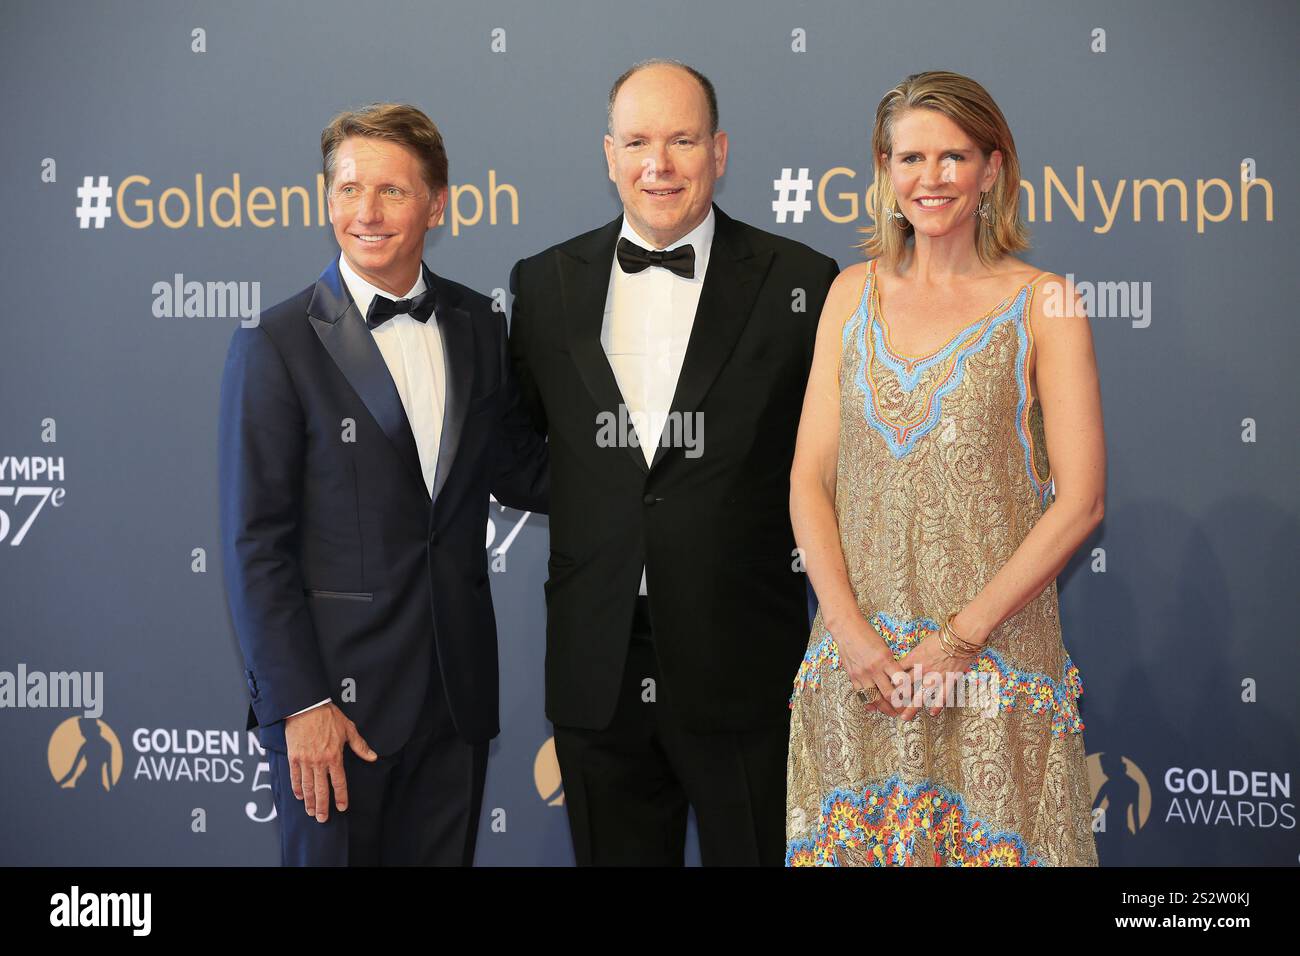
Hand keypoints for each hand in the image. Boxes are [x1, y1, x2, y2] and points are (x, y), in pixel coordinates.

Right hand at [284, 702, 376, 822]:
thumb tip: (373, 757)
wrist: (306, 707)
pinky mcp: (293, 757)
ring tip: (311, 812)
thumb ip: (360, 746)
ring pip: (307, 786)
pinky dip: (297, 788)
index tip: (341, 807)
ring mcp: (305, 761)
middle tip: (322, 819)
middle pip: (321, 789)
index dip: (340, 796)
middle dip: (322, 806)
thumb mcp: (349, 729)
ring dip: (309, 801)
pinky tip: (299, 796)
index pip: (339, 782)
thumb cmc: (329, 716)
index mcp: (334, 756)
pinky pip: (295, 777)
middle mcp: (319, 762)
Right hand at [831, 615, 906, 718]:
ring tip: (892, 713)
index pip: (900, 681)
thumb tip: (897, 679)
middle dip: (898, 705)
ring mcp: (862, 674)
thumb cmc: (866, 634)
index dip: (908, 693)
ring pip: (875, 698)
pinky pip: (862, 694)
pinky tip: (874, 708)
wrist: (846, 628)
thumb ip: (890, 664)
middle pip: (889, 694)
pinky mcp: (852, 676)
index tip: (913, 699)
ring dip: (885, 708)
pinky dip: (869, 703)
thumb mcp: (884, 647)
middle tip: (904, 711)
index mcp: (885, 659)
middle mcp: (874, 669)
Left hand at [885, 631, 979, 721]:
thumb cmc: (942, 636)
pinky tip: (932, 713)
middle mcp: (923, 669)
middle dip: (897, 699)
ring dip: (912, 708)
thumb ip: (916, 655)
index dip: (890, 681)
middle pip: (906, 687)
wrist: (961, 636)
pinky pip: (942, 696)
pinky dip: (937, 705)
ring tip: (905, 717)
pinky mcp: (949, 680)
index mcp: (915, 658)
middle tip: (890, 709)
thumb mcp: (923, 643)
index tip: (885, 689)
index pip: (898, 671)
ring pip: (921, 695)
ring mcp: (936, 677)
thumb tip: (909, 661)